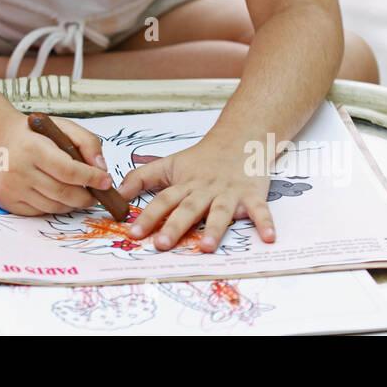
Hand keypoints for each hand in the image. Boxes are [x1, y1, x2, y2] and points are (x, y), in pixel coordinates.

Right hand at [0, 111, 112, 215]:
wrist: (0, 140)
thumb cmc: (35, 134)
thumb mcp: (63, 127)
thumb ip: (88, 143)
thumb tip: (101, 169)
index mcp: (31, 147)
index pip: (67, 170)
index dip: (91, 178)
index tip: (106, 182)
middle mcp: (17, 169)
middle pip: (63, 193)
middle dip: (86, 197)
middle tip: (96, 195)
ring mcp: (10, 187)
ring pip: (53, 207)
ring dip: (72, 204)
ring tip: (79, 195)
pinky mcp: (6, 201)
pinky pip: (40, 212)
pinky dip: (55, 207)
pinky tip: (57, 195)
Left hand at [115, 132, 275, 251]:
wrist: (239, 139)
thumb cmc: (202, 158)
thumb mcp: (170, 164)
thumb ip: (143, 177)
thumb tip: (118, 192)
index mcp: (185, 185)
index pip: (163, 200)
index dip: (147, 216)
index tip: (134, 233)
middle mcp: (205, 190)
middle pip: (188, 208)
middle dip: (174, 226)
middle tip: (162, 244)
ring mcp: (229, 193)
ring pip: (220, 211)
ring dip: (214, 229)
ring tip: (207, 247)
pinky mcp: (252, 194)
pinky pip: (260, 210)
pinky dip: (265, 222)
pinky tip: (268, 238)